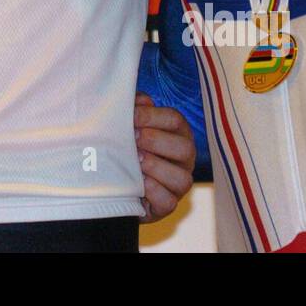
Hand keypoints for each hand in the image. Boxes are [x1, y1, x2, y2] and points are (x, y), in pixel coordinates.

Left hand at [134, 93, 195, 222]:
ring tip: (136, 161)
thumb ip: (137, 108)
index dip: (153, 116)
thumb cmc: (130, 146)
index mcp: (178, 134)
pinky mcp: (168, 204)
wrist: (120, 182)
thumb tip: (141, 100)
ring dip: (156, 167)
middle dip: (157, 141)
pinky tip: (139, 183)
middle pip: (185, 148)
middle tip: (134, 139)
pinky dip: (154, 192)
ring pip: (182, 178)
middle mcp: (184, 159)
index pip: (175, 119)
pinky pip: (169, 202)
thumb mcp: (132, 124)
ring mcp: (179, 184)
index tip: (131, 117)